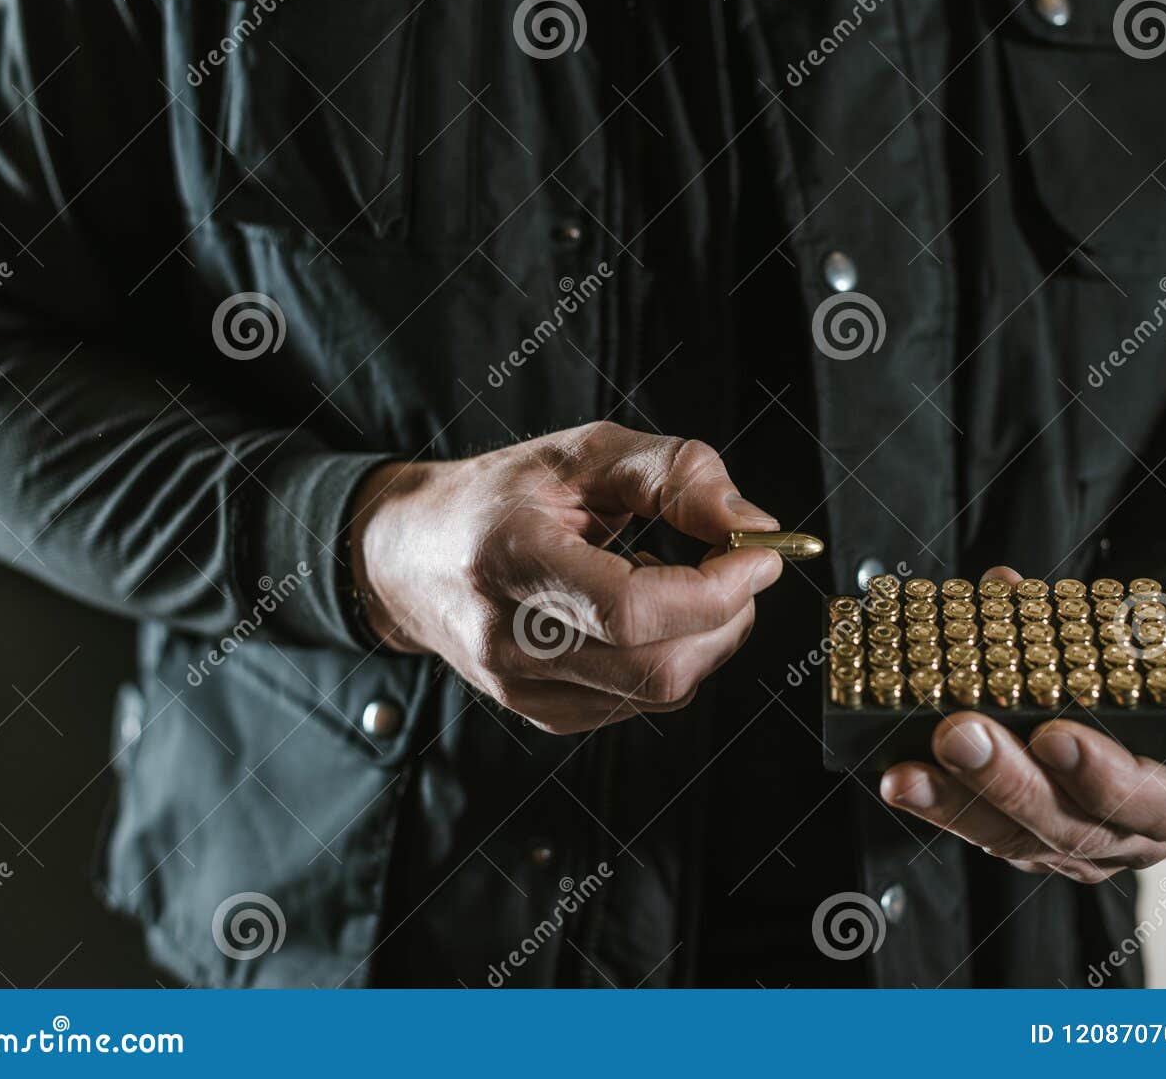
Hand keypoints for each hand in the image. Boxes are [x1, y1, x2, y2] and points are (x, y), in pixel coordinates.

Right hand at [347, 421, 783, 733]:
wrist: (407, 557)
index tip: (757, 554)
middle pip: (657, 668)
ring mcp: (523, 689)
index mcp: (511, 558)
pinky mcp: (542, 714)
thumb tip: (753, 526)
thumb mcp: (583, 452)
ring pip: (659, 692)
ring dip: (706, 637)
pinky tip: (645, 613)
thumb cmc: (501, 494)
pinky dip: (672, 656)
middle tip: (738, 568)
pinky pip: (641, 702)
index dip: (715, 590)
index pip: (632, 609)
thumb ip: (674, 474)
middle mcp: (510, 639)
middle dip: (727, 618)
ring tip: (681, 579)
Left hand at [880, 566, 1165, 881]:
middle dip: (1005, 782)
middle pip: (1067, 825)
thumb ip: (1082, 629)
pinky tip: (906, 783)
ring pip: (1016, 840)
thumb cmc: (1162, 704)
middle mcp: (1132, 836)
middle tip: (957, 737)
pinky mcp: (1035, 850)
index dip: (1099, 774)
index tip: (1052, 737)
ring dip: (955, 804)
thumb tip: (1003, 585)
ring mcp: (1081, 852)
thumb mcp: (1149, 667)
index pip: (1147, 797)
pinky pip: (987, 836)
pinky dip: (943, 809)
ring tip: (906, 775)